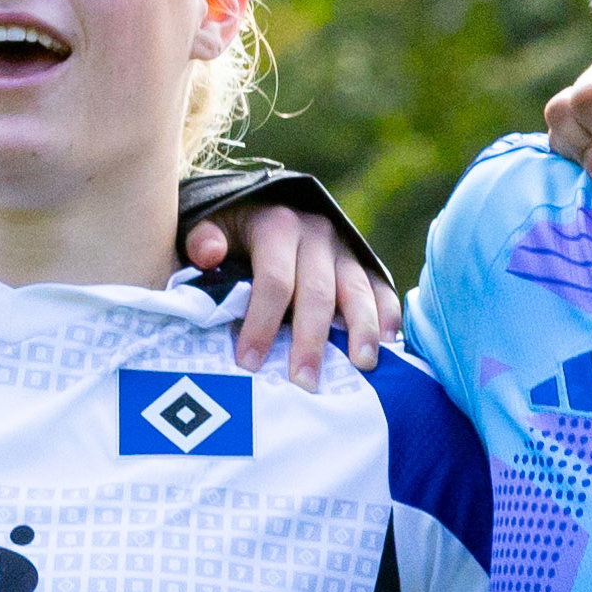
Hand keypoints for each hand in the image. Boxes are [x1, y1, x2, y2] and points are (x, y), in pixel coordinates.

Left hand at [192, 197, 394, 387]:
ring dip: (362, 331)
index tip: (249, 363)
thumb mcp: (211, 228)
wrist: (265, 209)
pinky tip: (388, 345)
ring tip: (362, 366)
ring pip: (357, 291)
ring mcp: (345, 249)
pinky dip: (389, 316)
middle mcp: (316, 234)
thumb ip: (203, 240)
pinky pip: (382, 290)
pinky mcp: (364, 263)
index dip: (261, 323)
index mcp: (276, 226)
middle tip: (304, 382)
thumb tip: (209, 253)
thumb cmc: (232, 234)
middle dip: (311, 341)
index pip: (272, 281)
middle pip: (317, 293)